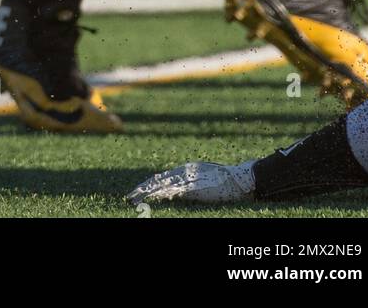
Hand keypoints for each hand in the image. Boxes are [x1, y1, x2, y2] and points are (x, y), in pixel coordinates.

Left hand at [126, 160, 255, 206]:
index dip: (147, 183)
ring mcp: (188, 180)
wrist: (238, 179)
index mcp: (185, 169)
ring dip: (147, 193)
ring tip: (134, 199)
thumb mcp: (202, 176)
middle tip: (129, 196)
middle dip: (142, 188)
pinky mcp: (194, 189)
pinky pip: (174, 192)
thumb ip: (188, 178)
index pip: (161, 177)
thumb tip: (174, 185)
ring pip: (162, 186)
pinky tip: (153, 199)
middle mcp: (184, 172)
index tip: (137, 190)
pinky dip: (162, 195)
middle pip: (157, 180)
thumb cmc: (222, 180)